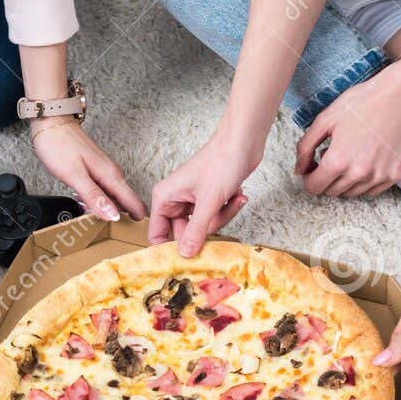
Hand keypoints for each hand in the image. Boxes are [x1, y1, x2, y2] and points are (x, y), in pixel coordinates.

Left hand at [29, 118, 146, 220]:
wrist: (51, 124)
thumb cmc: (59, 146)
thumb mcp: (74, 176)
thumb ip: (95, 197)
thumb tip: (113, 215)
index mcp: (111, 176)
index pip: (134, 203)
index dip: (136, 220)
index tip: (133, 235)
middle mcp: (112, 174)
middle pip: (124, 203)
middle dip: (118, 219)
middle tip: (104, 230)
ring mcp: (105, 172)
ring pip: (113, 198)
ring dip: (104, 211)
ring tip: (89, 217)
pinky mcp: (96, 170)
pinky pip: (103, 192)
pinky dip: (96, 201)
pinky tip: (84, 203)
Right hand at [149, 132, 253, 255]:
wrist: (243, 142)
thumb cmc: (222, 161)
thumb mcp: (209, 201)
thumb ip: (196, 231)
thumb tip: (184, 254)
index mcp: (165, 198)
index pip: (157, 233)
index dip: (170, 247)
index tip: (187, 257)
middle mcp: (175, 200)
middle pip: (185, 233)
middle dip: (208, 226)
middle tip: (219, 214)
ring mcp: (192, 200)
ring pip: (204, 227)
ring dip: (223, 215)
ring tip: (233, 197)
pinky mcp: (208, 199)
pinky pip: (216, 217)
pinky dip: (228, 208)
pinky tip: (236, 194)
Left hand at [295, 70, 400, 197]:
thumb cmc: (364, 101)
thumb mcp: (326, 119)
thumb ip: (306, 146)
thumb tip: (298, 169)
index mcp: (338, 160)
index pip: (314, 187)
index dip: (310, 178)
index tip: (313, 169)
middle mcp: (359, 173)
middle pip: (333, 192)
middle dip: (327, 178)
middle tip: (333, 157)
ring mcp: (379, 176)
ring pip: (353, 192)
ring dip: (346, 180)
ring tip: (352, 155)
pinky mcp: (396, 175)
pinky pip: (373, 190)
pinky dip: (366, 181)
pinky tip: (367, 161)